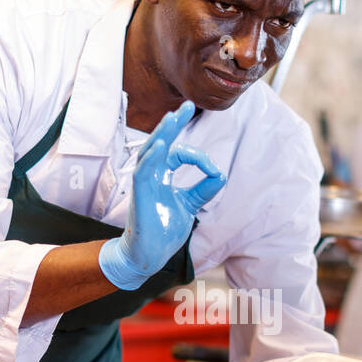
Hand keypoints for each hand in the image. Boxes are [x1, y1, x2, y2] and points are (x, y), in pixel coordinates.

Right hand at [98, 100, 226, 289]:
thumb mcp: (189, 206)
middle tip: (187, 105)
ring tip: (172, 117)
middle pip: (161, 142)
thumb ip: (203, 190)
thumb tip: (221, 174)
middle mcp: (151, 175)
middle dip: (174, 124)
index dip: (198, 157)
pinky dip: (151, 158)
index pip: (177, 153)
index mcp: (162, 175)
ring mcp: (143, 184)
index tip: (213, 170)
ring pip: (150, 152)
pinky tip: (161, 145)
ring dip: (161, 134)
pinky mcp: (139, 195)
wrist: (149, 256)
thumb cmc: (163, 230)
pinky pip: (143, 172)